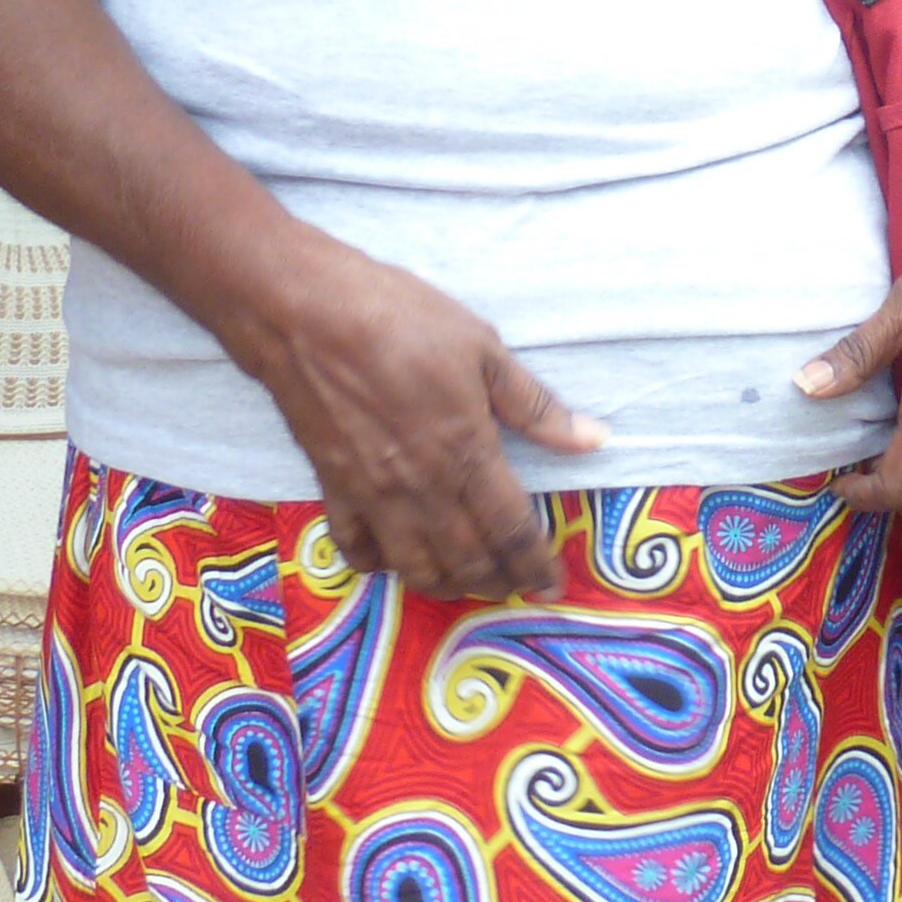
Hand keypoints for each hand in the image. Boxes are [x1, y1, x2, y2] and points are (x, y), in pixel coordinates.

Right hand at [244, 231, 606, 598]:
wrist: (307, 315)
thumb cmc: (403, 321)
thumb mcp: (484, 350)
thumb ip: (536, 406)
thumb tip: (594, 440)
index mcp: (467, 454)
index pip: (511, 531)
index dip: (536, 565)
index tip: (552, 585)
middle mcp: (422, 489)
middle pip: (467, 562)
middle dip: (497, 582)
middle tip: (515, 584)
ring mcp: (373, 495)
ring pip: (414, 568)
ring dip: (446, 584)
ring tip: (466, 580)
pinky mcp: (332, 487)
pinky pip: (356, 548)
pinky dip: (379, 564)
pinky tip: (395, 556)